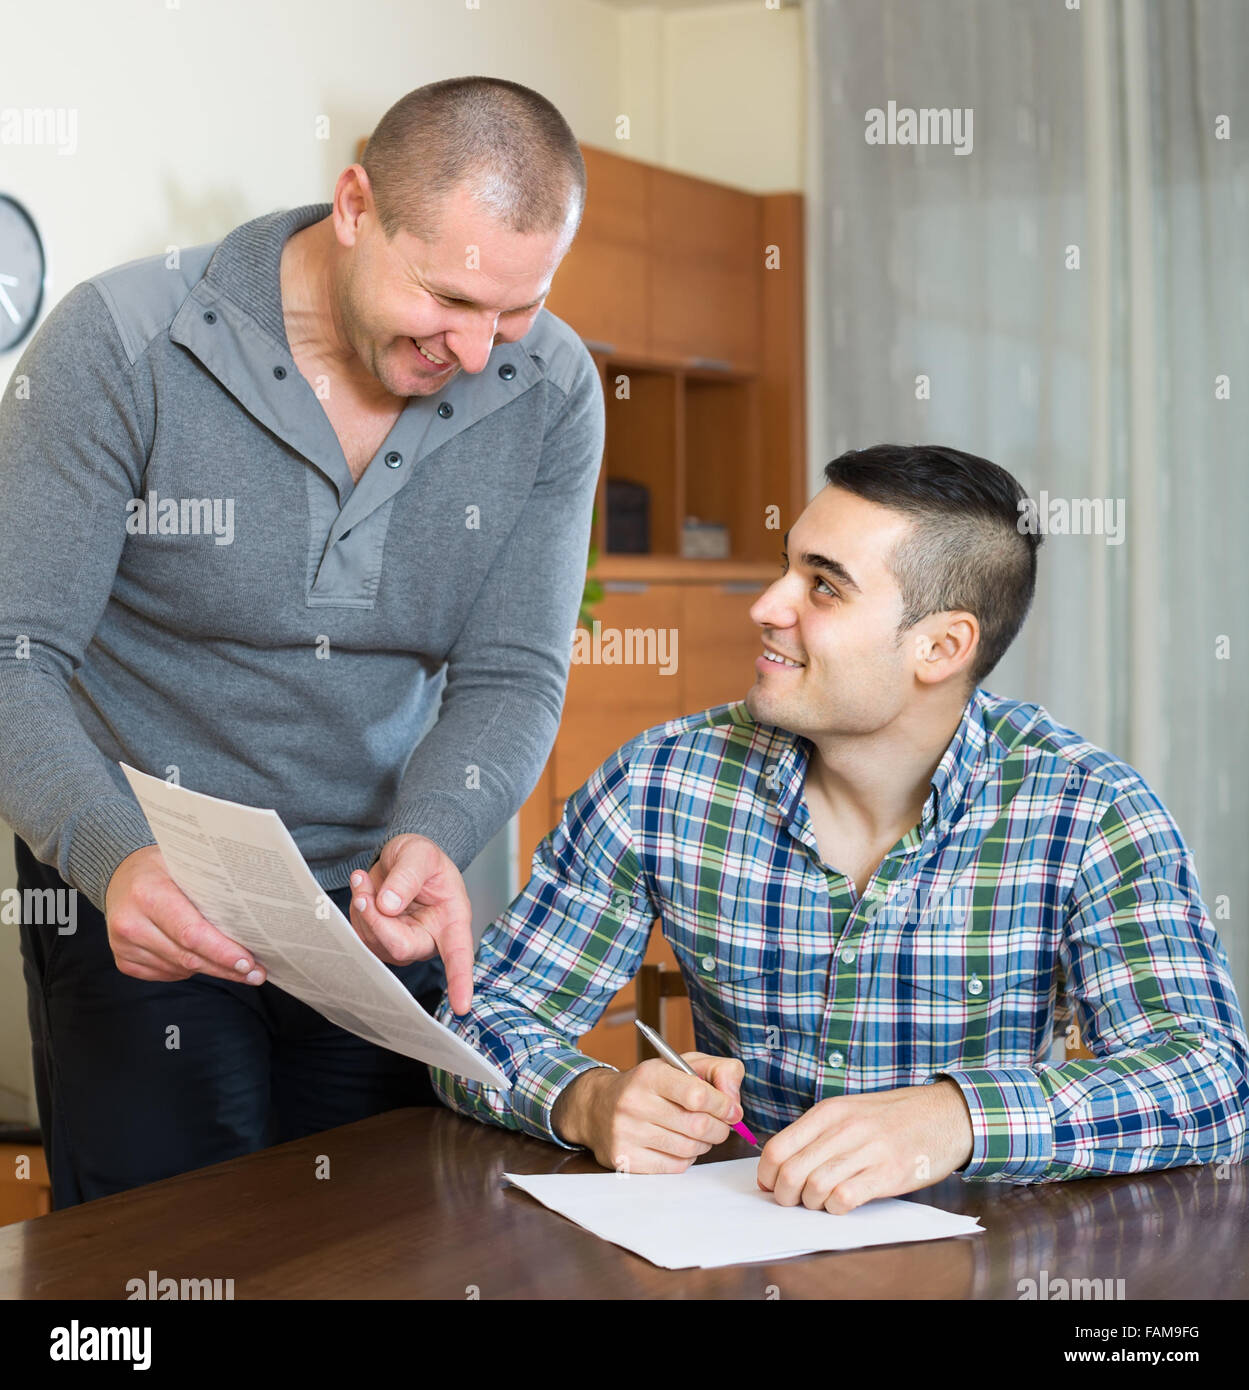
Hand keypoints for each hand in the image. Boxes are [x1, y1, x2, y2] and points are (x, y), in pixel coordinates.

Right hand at [104, 845, 266, 984]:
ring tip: (238, 967)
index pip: (191, 932)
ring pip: (179, 969)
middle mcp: (131, 923)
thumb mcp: (183, 864)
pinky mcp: (124, 960)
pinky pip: (166, 974)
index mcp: (149, 894)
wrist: (120, 877)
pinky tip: (202, 959)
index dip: (221, 951)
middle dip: (225, 967)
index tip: (248, 962)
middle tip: (255, 973)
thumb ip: (210, 886)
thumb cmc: (160, 869)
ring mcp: (124, 945)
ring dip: (210, 970)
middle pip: (188, 956)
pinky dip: (188, 969)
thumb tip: (250, 913)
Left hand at [348, 833, 474, 1013]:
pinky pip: (360, 936)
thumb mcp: (420, 854)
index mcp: (452, 920)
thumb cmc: (422, 858)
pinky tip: (363, 890)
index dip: (460, 981)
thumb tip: (389, 905)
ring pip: (374, 941)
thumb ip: (407, 877)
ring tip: (365, 878)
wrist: (403, 858)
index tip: (462, 1006)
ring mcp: (403, 944)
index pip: (458, 955)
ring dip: (362, 907)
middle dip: (376, 919)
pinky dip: (355, 910)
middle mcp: (429, 939)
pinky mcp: (380, 943)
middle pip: (400, 947)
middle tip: (363, 886)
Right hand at [552, 1051, 745, 1173]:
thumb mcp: (681, 1064)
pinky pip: (675, 1167)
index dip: (723, 1105)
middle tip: (721, 1125)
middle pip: (697, 1125)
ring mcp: (627, 1133)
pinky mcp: (625, 1159)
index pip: (697, 1094)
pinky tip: (679, 1145)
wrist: (597, 1106)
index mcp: (650, 1074)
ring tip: (697, 1133)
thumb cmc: (649, 1085)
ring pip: (689, 1149)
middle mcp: (634, 1103)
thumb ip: (718, 1071)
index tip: (733, 1110)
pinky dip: (687, 1159)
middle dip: (719, 1128)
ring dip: (704, 1144)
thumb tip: (734, 1101)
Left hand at [756, 1081, 973, 1213]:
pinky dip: (836, 1208)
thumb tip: (782, 1163)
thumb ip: (819, 1132)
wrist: (946, 1114)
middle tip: (793, 1201)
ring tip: (821, 1202)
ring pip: (814, 1187)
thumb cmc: (895, 1116)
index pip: (777, 1148)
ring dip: (811, 1204)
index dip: (767, 1175)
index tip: (770, 1186)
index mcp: (829, 1112)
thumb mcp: (851, 1110)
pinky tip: (843, 1204)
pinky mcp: (888, 1174)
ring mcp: (867, 1151)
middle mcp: (844, 1129)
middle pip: (791, 1172)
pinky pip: (845, 1198)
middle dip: (785, 1195)